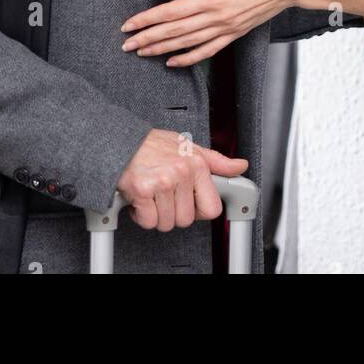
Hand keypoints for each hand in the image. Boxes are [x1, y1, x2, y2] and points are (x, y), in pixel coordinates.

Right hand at [117, 128, 248, 230]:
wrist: (122, 141)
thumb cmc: (153, 145)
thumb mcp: (189, 147)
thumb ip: (217, 161)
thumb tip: (240, 166)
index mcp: (197, 165)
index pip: (212, 209)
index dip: (198, 210)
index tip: (187, 202)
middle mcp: (181, 173)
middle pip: (186, 219)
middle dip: (173, 212)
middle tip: (164, 196)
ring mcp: (162, 182)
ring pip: (167, 223)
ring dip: (157, 214)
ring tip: (152, 195)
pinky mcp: (142, 191)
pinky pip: (149, 221)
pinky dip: (142, 215)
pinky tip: (141, 200)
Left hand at [120, 0, 312, 66]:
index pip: (170, 12)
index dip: (147, 20)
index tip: (128, 25)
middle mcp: (217, 17)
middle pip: (175, 31)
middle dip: (148, 38)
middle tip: (126, 45)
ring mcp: (226, 28)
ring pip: (187, 44)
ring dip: (162, 50)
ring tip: (142, 53)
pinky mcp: (235, 33)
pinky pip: (208, 50)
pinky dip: (189, 58)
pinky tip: (174, 61)